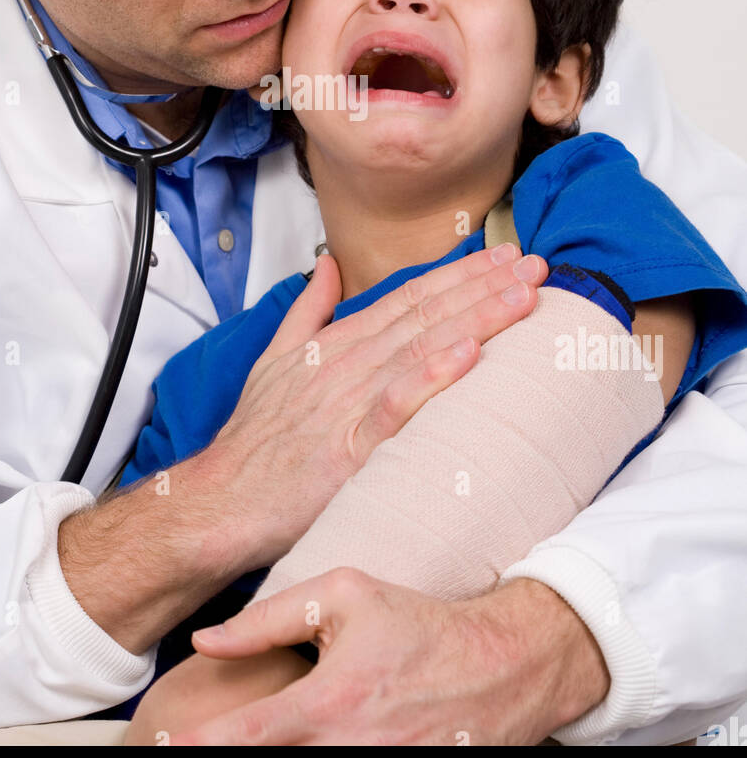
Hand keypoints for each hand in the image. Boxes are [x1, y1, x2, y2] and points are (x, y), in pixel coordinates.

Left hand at [168, 570, 608, 745]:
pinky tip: (315, 749)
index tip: (167, 746)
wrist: (501, 665)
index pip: (248, 736)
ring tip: (268, 742)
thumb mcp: (346, 595)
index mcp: (330, 700)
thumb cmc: (417, 623)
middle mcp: (351, 749)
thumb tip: (206, 639)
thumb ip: (269, 617)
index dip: (201, 747)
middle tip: (203, 749)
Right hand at [209, 245, 546, 568]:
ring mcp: (349, 403)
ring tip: (520, 298)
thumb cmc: (255, 440)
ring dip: (474, 320)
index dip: (461, 274)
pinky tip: (466, 358)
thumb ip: (309, 310)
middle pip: (427, 315)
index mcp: (340, 345)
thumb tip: (328, 265)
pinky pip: (395, 408)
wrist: (222, 501)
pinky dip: (429, 379)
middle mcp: (350, 365)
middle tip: (536, 267)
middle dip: (484, 287)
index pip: (411, 297)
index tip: (506, 256)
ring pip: (421, 349)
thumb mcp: (276, 360)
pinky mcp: (348, 448)